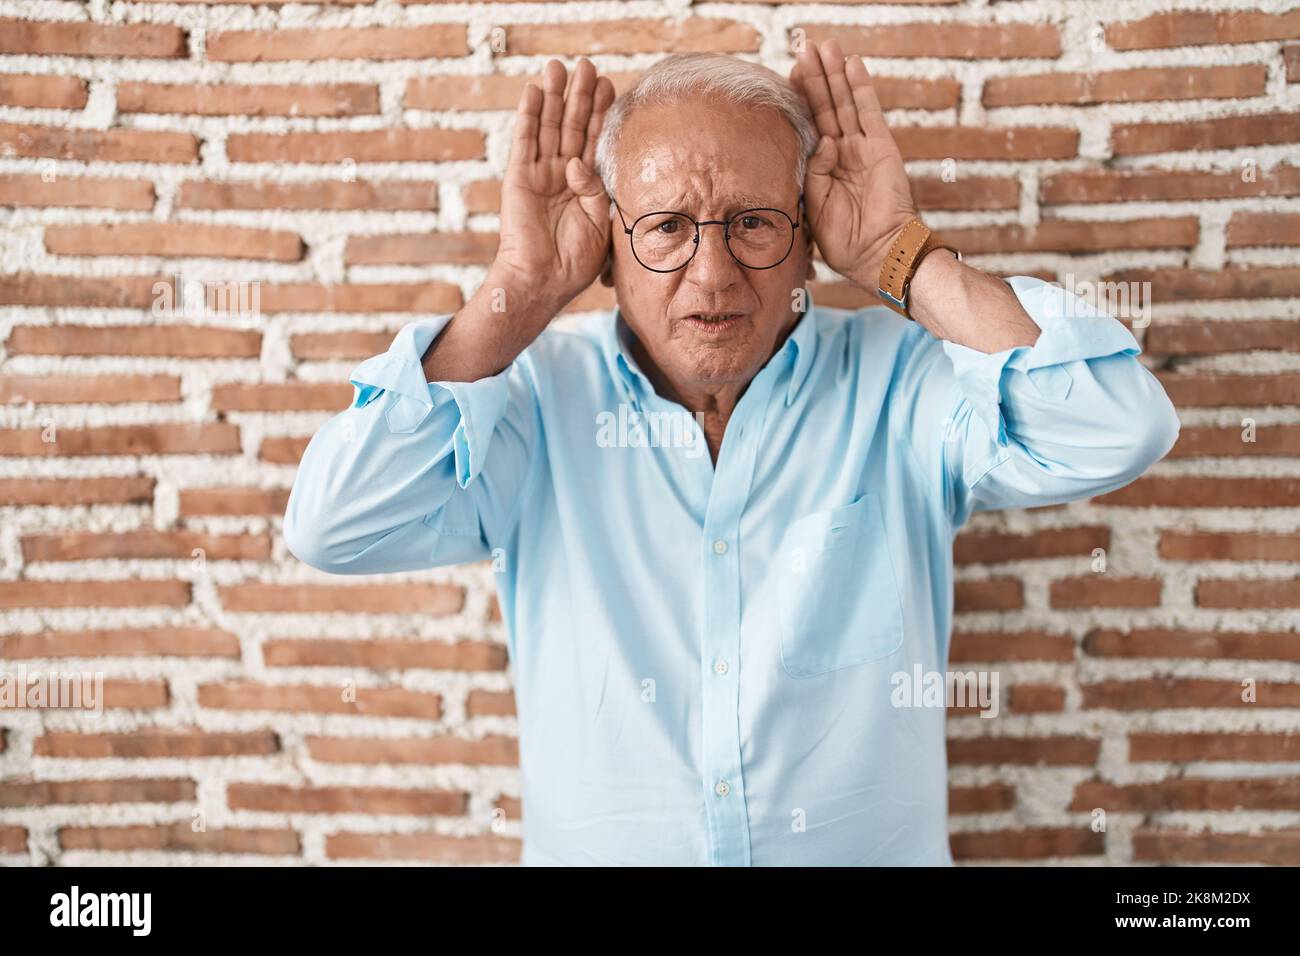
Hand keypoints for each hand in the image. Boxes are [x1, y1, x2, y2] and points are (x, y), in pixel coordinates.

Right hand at [492, 57, 616, 309]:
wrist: (545, 279)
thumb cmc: (576, 259)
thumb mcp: (600, 220)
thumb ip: (595, 187)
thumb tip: (578, 161)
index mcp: (585, 184)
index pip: (594, 140)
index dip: (601, 113)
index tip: (610, 85)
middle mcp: (562, 174)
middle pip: (572, 126)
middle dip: (579, 96)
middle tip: (586, 65)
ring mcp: (539, 174)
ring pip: (548, 127)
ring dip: (553, 96)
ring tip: (557, 66)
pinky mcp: (519, 177)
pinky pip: (524, 141)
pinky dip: (528, 116)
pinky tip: (533, 92)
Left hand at [791, 39, 918, 292]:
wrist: (877, 253)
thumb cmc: (844, 241)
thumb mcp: (814, 207)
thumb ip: (812, 174)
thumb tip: (821, 142)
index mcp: (824, 169)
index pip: (810, 126)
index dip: (801, 101)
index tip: (788, 75)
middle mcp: (843, 154)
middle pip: (827, 107)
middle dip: (816, 78)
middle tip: (805, 48)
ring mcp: (863, 148)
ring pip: (845, 103)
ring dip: (835, 75)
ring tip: (826, 46)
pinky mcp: (882, 147)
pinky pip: (869, 111)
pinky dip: (861, 87)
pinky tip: (852, 64)